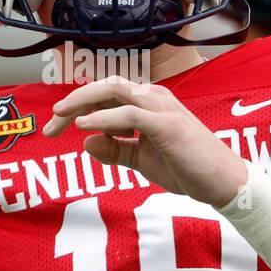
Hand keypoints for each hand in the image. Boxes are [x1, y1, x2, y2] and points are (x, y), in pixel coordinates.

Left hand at [43, 76, 248, 208]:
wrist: (222, 183)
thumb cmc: (187, 168)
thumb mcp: (142, 159)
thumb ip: (115, 150)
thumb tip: (86, 140)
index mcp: (147, 103)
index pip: (104, 95)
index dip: (75, 108)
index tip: (52, 128)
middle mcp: (153, 98)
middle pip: (105, 87)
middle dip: (73, 102)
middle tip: (48, 124)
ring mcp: (162, 108)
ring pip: (115, 91)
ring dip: (82, 102)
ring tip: (60, 117)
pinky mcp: (168, 125)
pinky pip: (130, 115)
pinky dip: (104, 118)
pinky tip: (84, 127)